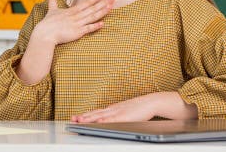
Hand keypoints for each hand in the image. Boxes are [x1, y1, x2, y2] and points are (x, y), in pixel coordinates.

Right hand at [31, 0, 114, 45]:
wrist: (44, 34)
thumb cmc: (48, 23)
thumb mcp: (51, 10)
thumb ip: (51, 0)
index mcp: (72, 11)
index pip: (86, 2)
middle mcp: (76, 16)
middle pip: (92, 8)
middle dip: (103, 2)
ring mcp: (77, 24)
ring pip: (92, 17)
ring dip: (102, 12)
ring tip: (111, 6)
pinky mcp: (76, 33)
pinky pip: (87, 29)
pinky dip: (95, 26)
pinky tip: (103, 24)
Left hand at [70, 92, 197, 122]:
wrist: (152, 102)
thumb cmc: (140, 108)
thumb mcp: (126, 111)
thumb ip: (118, 115)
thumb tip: (111, 120)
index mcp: (113, 108)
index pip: (96, 112)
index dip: (86, 115)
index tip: (76, 117)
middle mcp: (114, 109)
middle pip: (95, 113)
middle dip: (83, 117)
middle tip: (72, 119)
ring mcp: (119, 112)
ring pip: (101, 116)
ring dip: (89, 119)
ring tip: (79, 121)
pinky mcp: (125, 116)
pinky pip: (113, 119)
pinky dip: (104, 121)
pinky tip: (98, 123)